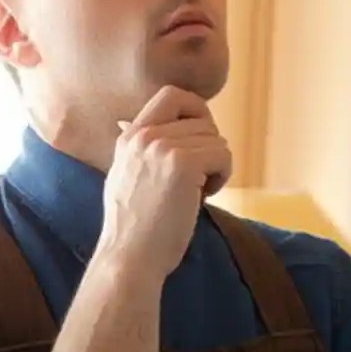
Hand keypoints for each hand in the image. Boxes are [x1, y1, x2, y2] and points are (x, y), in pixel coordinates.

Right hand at [98, 85, 232, 277]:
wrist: (129, 257)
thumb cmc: (135, 226)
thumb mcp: (126, 174)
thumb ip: (139, 149)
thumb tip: (140, 123)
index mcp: (130, 135)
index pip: (173, 94)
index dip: (197, 112)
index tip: (199, 142)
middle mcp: (144, 135)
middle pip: (203, 120)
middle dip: (208, 149)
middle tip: (197, 179)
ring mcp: (162, 147)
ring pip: (216, 139)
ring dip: (216, 166)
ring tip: (195, 193)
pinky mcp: (182, 164)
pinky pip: (224, 155)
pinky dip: (222, 176)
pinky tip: (202, 198)